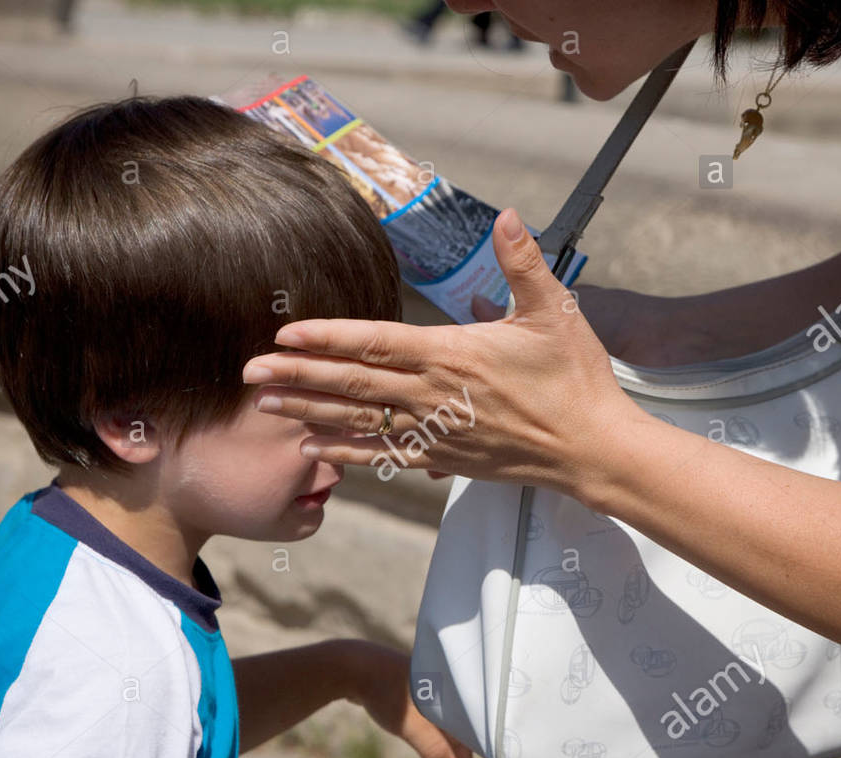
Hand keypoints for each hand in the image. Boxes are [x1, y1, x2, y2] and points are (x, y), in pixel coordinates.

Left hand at [242, 207, 651, 496]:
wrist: (592, 448)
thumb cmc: (575, 379)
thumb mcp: (555, 311)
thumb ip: (523, 264)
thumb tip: (510, 217)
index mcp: (453, 356)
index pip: (377, 343)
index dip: (328, 339)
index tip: (286, 336)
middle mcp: (434, 395)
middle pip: (353, 384)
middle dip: (297, 377)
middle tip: (248, 373)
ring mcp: (436, 431)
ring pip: (359, 420)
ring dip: (308, 412)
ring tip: (264, 406)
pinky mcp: (444, 457)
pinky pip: (384, 455)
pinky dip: (345, 452)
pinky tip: (312, 448)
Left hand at [346, 641, 473, 757]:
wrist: (350, 668)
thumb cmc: (384, 691)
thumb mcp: (409, 723)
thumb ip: (432, 747)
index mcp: (448, 685)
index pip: (469, 720)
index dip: (469, 748)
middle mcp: (441, 684)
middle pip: (457, 722)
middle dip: (457, 749)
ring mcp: (426, 687)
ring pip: (442, 720)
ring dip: (445, 743)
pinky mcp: (411, 691)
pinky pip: (429, 716)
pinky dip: (432, 733)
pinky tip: (432, 746)